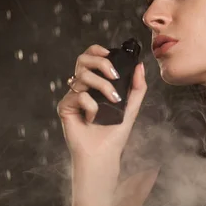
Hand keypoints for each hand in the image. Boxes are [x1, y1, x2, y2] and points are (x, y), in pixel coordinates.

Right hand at [57, 44, 146, 160]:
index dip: (97, 51)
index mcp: (96, 84)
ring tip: (113, 101)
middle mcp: (83, 87)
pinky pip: (79, 95)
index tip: (110, 53)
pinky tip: (92, 119)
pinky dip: (91, 106)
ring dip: (103, 86)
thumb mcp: (132, 107)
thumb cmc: (115, 133)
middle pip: (83, 60)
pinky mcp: (65, 107)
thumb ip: (137, 87)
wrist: (103, 154)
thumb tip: (140, 65)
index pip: (91, 58)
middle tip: (114, 75)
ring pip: (83, 76)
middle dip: (100, 62)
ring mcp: (73, 96)